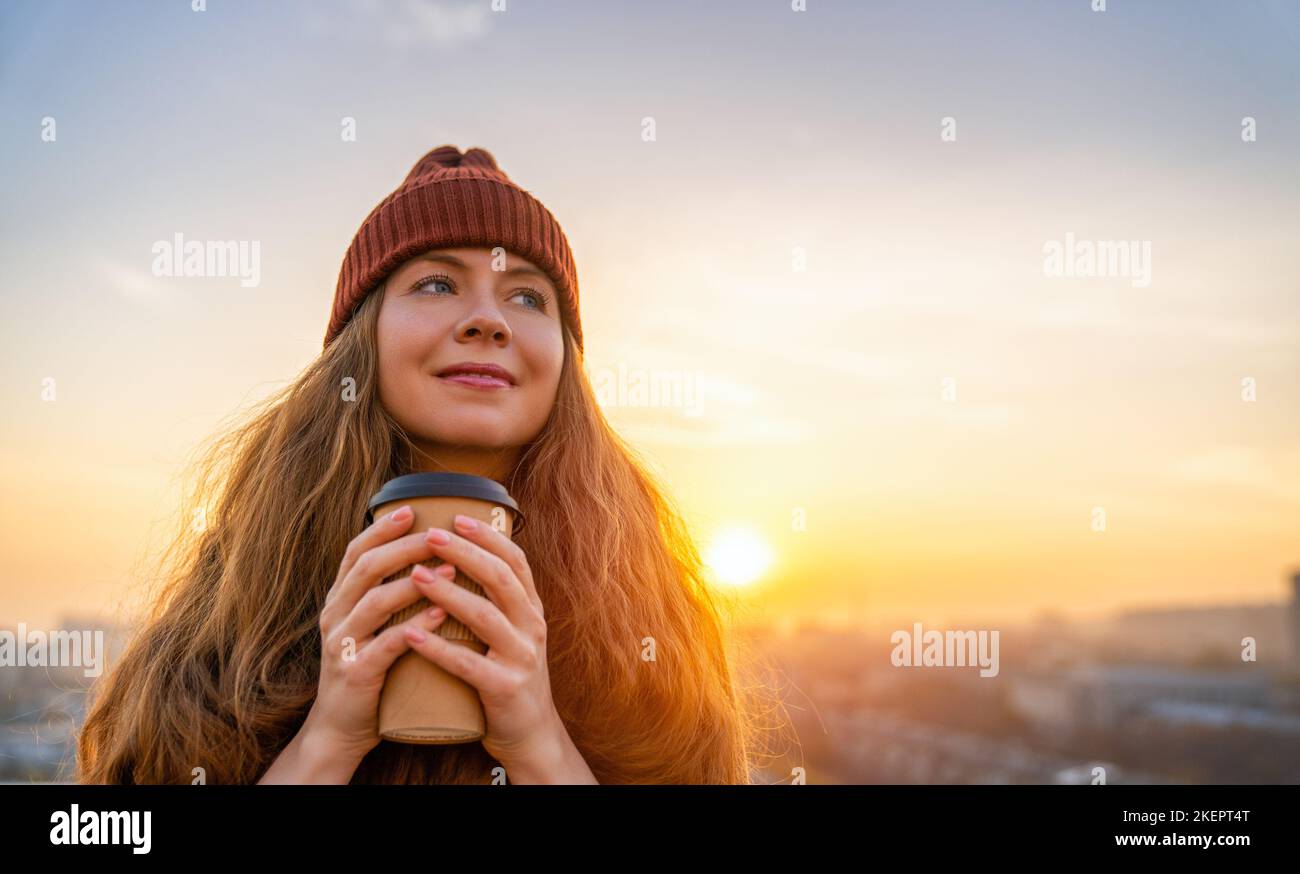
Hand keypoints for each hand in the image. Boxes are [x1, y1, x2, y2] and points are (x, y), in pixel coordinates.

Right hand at [307, 504, 451, 766]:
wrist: (341, 728)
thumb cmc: (368, 670)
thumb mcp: (370, 626)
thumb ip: (387, 594)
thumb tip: (428, 557)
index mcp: (340, 600)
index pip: (355, 553)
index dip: (381, 529)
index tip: (412, 509)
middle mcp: (336, 616)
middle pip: (366, 569)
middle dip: (405, 547)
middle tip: (439, 534)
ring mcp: (342, 645)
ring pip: (375, 602)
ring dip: (415, 582)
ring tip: (449, 569)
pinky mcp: (355, 674)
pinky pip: (386, 644)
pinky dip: (415, 627)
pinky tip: (440, 615)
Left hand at [405, 515, 573, 778]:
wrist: (530, 733)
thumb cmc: (508, 675)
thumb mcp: (512, 631)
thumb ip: (497, 599)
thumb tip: (466, 555)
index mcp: (531, 609)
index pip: (515, 561)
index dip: (489, 536)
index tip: (458, 517)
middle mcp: (532, 627)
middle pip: (500, 579)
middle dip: (466, 553)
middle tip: (432, 536)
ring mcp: (521, 657)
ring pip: (485, 616)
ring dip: (448, 593)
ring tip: (416, 575)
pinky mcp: (505, 688)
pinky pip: (469, 664)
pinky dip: (439, 648)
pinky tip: (413, 635)